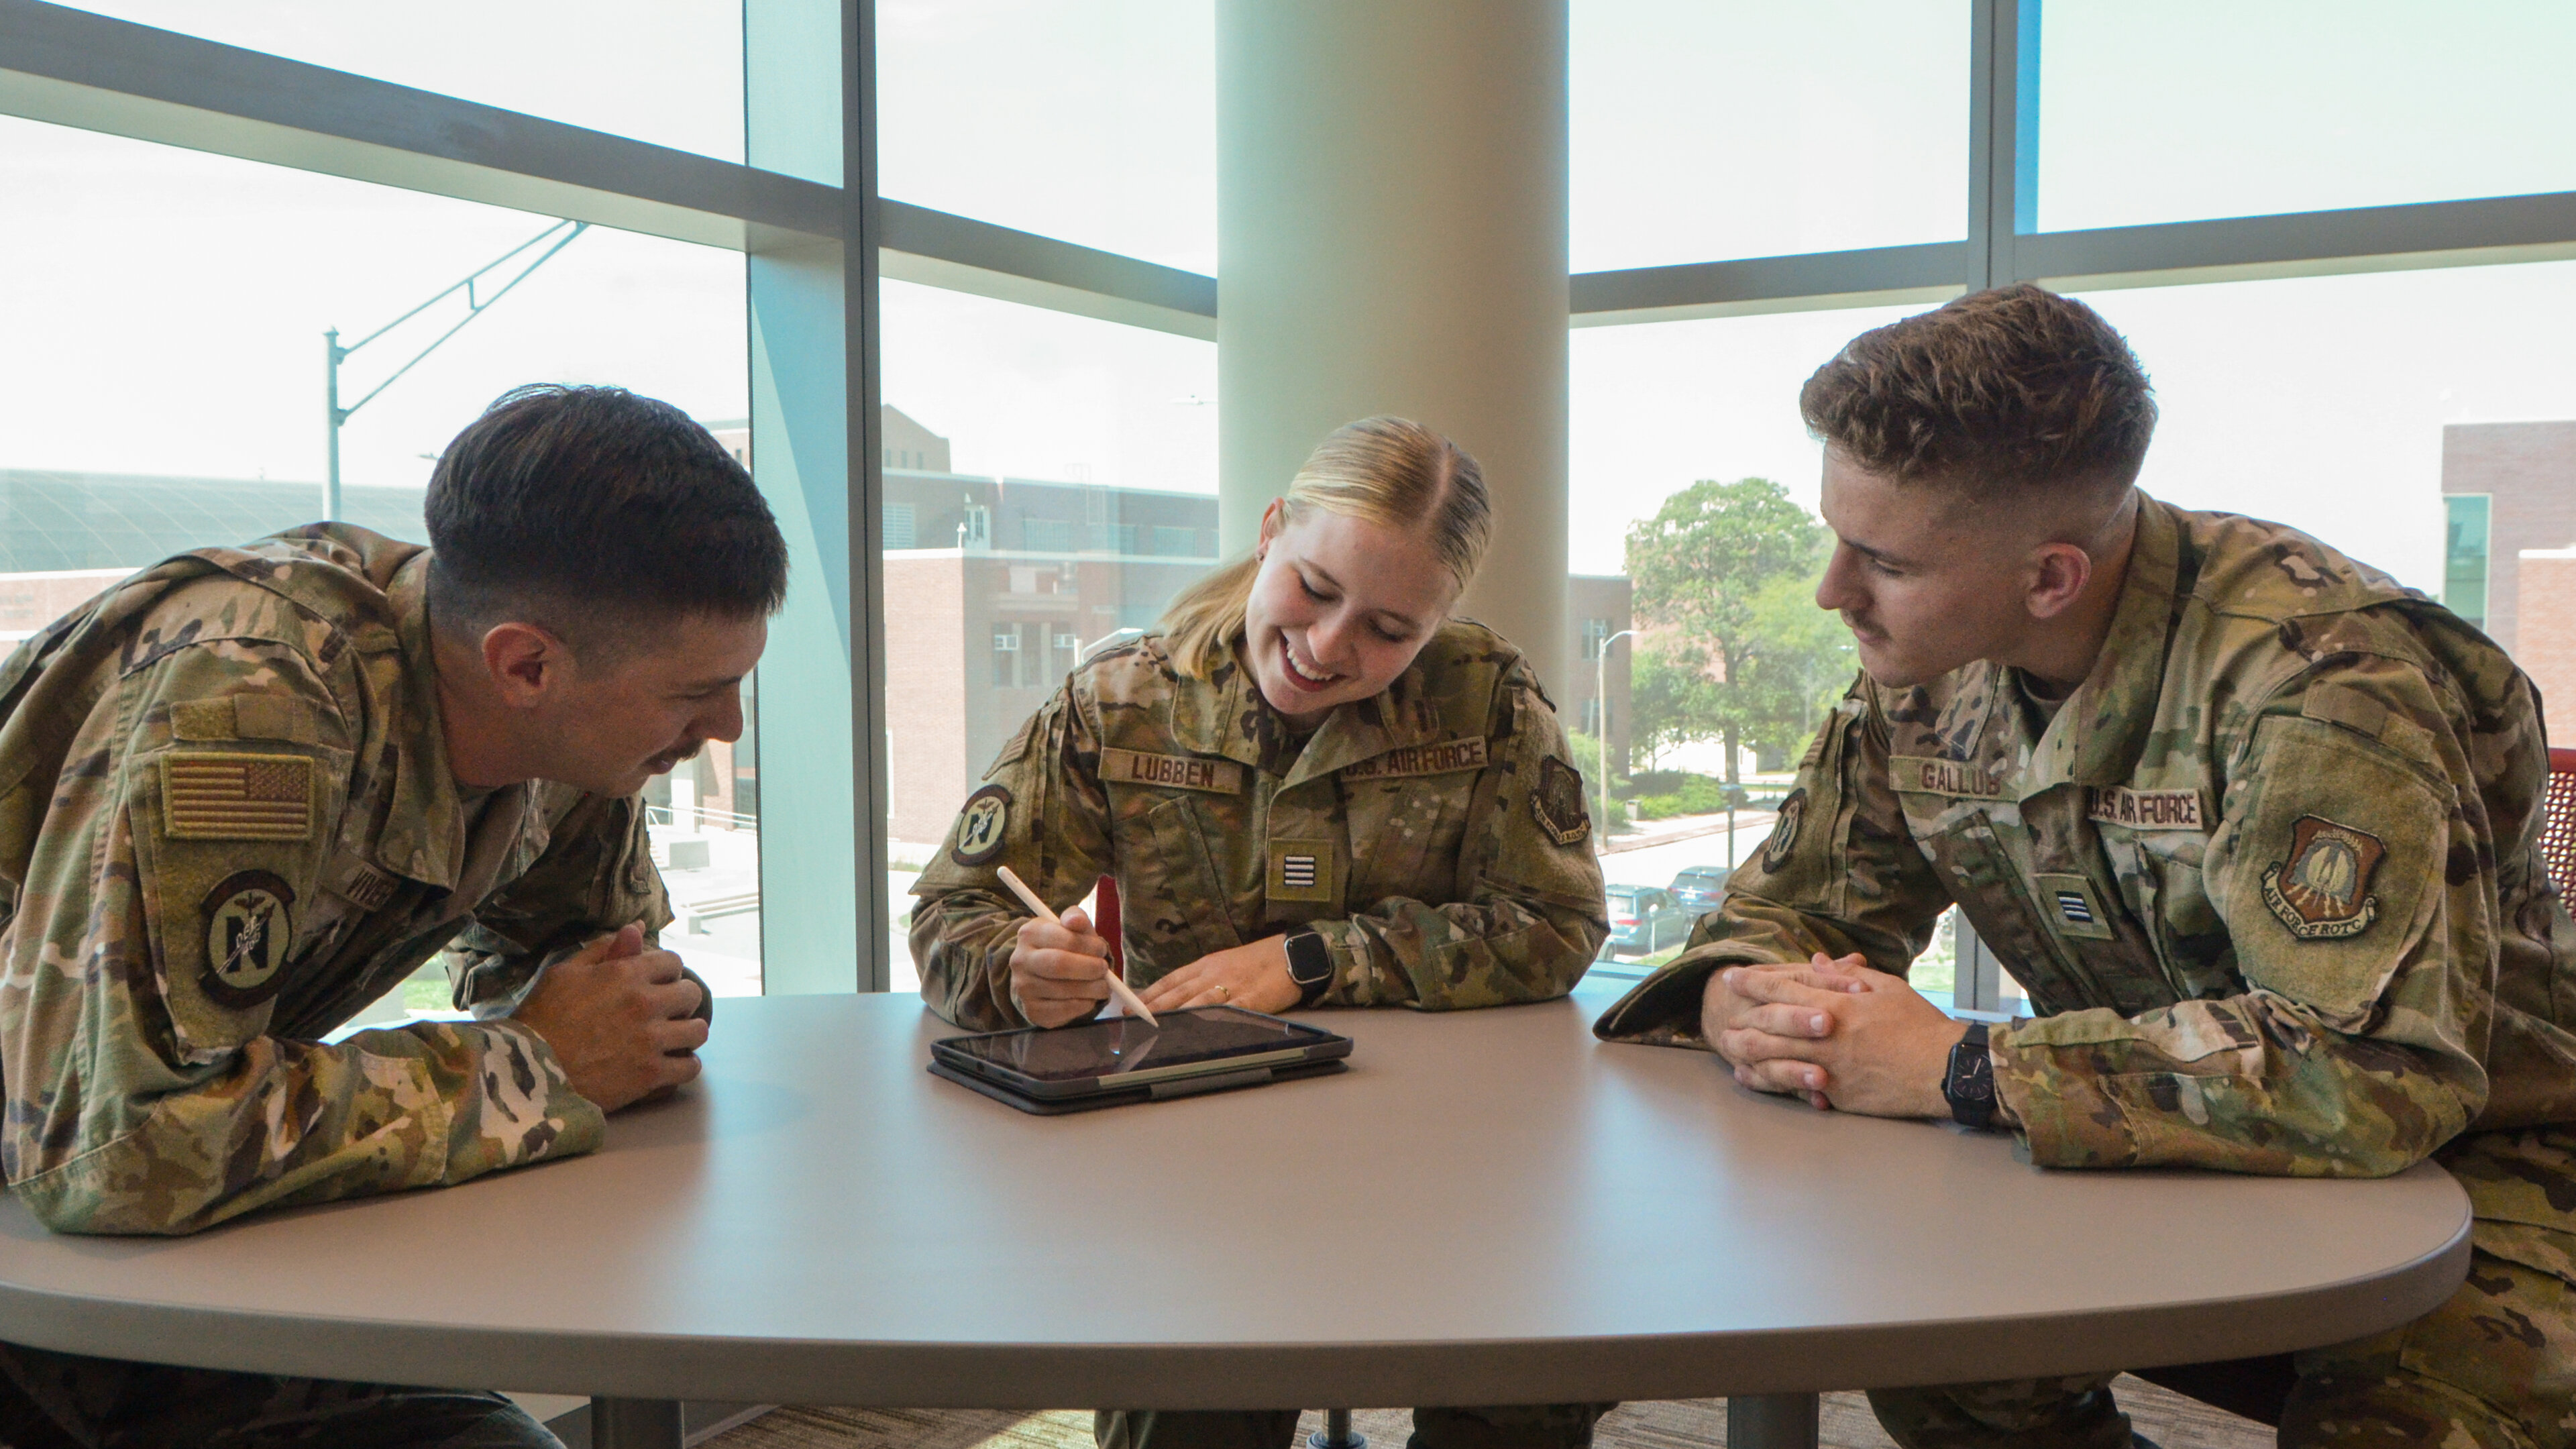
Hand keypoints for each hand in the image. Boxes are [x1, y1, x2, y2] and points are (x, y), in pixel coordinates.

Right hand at [510, 924, 709, 1111]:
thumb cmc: (541, 1018)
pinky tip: (670, 1064)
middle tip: (665, 1012)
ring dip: (687, 1033)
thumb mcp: (565, 974)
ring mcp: (651, 1040)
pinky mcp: (651, 1075)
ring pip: (698, 1031)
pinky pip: (690, 1067)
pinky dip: (683, 1066)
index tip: (655, 985)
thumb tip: (637, 927)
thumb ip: (604, 949)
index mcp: (626, 974)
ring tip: (672, 1038)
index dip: (665, 973)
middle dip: (680, 1001)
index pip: (673, 963)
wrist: (526, 1071)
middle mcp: (646, 1004)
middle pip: (691, 994)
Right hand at [1009, 906, 1112, 1027]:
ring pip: (1064, 990)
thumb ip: (1076, 918)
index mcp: (1029, 933)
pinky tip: (1089, 998)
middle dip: (1090, 968)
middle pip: (1060, 965)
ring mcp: (1023, 987)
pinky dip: (1083, 1005)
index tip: (1101, 949)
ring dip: (1092, 989)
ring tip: (1102, 985)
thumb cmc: (1062, 947)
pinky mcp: (1032, 1010)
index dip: (1090, 946)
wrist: (1040, 976)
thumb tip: (1075, 920)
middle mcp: (1020, 960)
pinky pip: (1064, 1010)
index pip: (1066, 939)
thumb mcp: (1069, 928)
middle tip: (1104, 969)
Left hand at [1138, 935, 1297, 1014]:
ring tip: (1153, 1027)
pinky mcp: (1249, 1000)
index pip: (1171, 979)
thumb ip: (1204, 978)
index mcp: (1207, 964)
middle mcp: (1214, 974)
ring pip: (1194, 1002)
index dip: (1149, 993)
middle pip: (1177, 992)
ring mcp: (1231, 987)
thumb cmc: (1260, 960)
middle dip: (1152, 1006)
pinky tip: (1194, 1030)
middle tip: (1132, 1018)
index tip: (1130, 1004)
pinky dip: (1208, 1021)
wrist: (1292, 954)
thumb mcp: (1226, 962)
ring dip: (1173, 1015)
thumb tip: (1179, 995)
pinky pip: (1225, 1012)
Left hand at [1715, 961, 1959, 1117]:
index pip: (1783, 988)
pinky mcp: (1836, 1094)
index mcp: (1837, 1005)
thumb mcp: (1886, 987)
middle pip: (1769, 1024)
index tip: (1731, 977)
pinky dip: (1771, 1080)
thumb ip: (1845, 975)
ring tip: (1729, 1046)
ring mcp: (1829, 1068)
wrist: (1945, 1070)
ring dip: (1747, 1051)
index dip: (1753, 982)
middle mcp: (1826, 1037)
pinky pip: (1795, 1087)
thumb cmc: (1919, 1025)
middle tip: (1721, 1016)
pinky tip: (1755, 1077)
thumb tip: (1815, 961)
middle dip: (1741, 1018)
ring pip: (1774, 1058)